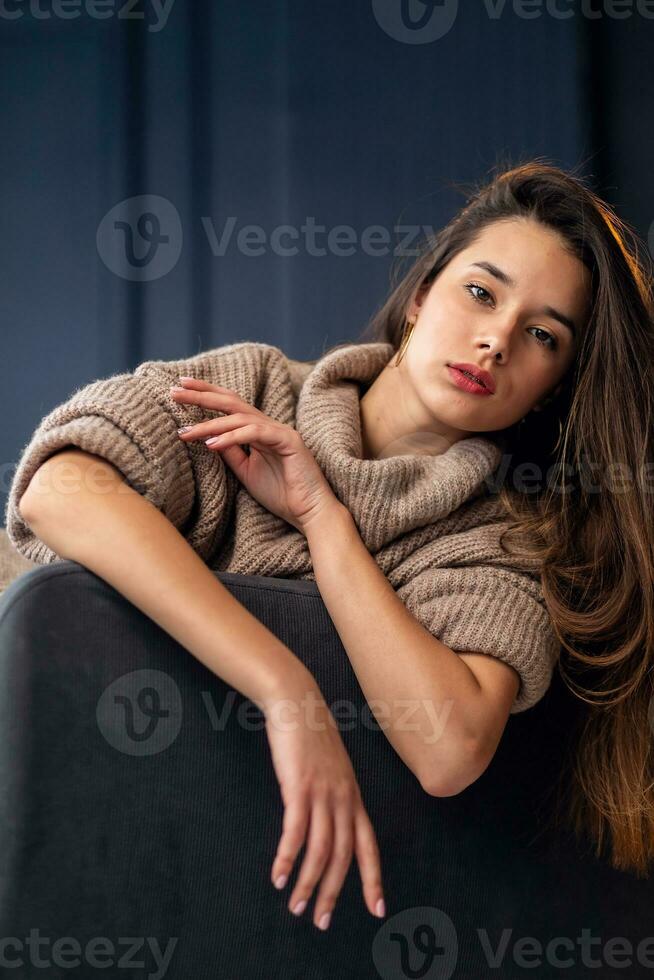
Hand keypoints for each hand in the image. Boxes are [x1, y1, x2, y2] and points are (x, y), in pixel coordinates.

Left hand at [170, 377, 338, 533]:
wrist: (310, 512)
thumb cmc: (282, 494)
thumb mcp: (246, 471)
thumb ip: (231, 452)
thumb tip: (207, 436)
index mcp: (259, 430)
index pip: (229, 406)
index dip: (205, 394)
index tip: (179, 388)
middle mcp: (268, 425)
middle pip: (231, 402)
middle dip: (201, 395)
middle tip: (174, 390)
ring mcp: (279, 431)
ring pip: (239, 417)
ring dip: (209, 423)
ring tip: (185, 431)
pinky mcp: (288, 441)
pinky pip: (254, 434)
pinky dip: (231, 438)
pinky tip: (211, 444)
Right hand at [264, 681, 385, 929]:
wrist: (297, 702)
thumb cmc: (310, 734)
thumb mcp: (331, 767)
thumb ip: (333, 793)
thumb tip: (328, 818)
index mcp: (353, 796)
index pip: (368, 844)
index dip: (373, 878)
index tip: (378, 908)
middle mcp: (343, 798)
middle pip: (344, 856)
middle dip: (334, 893)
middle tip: (322, 921)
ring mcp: (322, 793)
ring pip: (321, 851)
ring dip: (308, 883)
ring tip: (295, 906)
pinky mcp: (299, 787)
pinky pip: (295, 832)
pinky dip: (286, 858)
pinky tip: (277, 875)